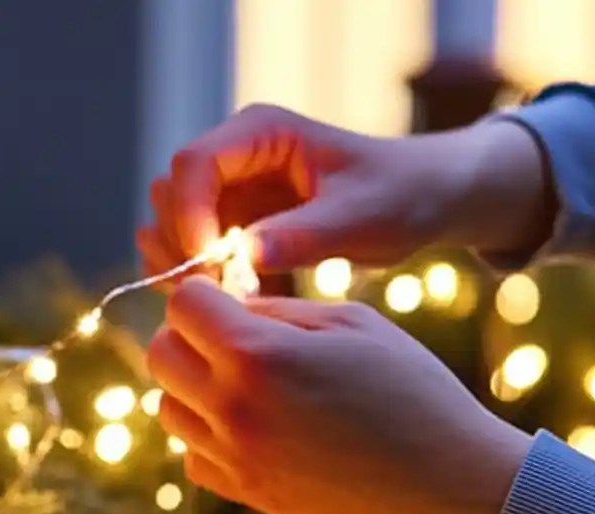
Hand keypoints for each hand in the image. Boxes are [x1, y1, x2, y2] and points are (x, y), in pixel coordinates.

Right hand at [138, 104, 553, 275]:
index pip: (193, 163)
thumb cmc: (402, 194)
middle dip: (183, 246)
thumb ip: (303, 234)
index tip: (212, 265)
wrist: (425, 200)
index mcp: (260, 132)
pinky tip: (249, 302)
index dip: (190, 215)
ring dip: (189, 267)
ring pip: (170, 226)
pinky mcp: (232, 224)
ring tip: (236, 300)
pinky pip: (194, 253)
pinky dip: (209, 281)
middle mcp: (234, 156)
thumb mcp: (363, 217)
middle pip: (169, 195)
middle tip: (221, 294)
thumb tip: (243, 256)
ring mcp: (228, 191)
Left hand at [147, 278, 532, 513]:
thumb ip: (275, 308)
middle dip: (189, 335)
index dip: (205, 294)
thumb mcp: (349, 322)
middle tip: (234, 337)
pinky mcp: (244, 493)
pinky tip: (255, 425)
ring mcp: (234, 457)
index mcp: (257, 356)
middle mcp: (232, 408)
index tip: (231, 299)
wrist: (446, 482)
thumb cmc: (409, 388)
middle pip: (159, 354)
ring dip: (193, 386)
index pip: (181, 304)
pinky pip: (192, 455)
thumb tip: (227, 303)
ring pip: (166, 406)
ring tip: (247, 382)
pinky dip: (209, 436)